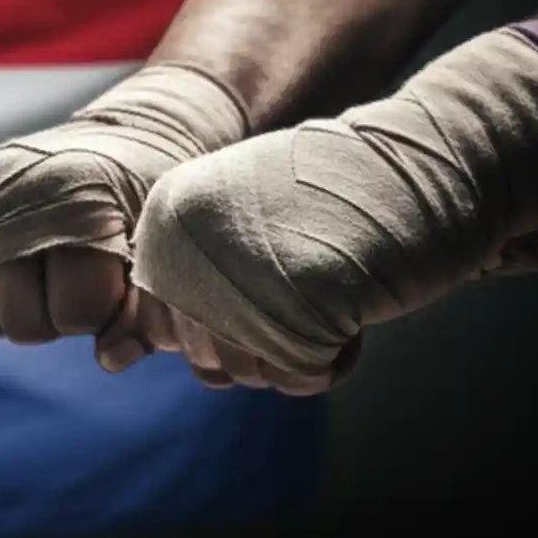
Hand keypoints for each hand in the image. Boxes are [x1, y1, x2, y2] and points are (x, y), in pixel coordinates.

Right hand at [0, 64, 248, 358]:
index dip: (94, 313)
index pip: (72, 309)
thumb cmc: (152, 196)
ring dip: (8, 311)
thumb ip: (141, 314)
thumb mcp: (159, 248)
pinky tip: (8, 276)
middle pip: (14, 317)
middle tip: (69, 293)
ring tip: (38, 285)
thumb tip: (107, 360)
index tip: (107, 289)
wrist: (130, 132)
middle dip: (48, 320)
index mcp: (82, 202)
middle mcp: (17, 195)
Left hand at [118, 26, 537, 391]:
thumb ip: (179, 282)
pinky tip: (357, 304)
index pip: (162, 325)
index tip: (270, 275)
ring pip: (246, 373)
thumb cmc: (333, 201)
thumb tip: (109, 359)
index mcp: (167, 215)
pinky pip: (300, 377)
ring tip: (332, 288)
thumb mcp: (237, 224)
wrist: (428, 160)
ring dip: (297, 350)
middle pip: (202, 355)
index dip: (223, 322)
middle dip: (263, 342)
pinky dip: (336, 358)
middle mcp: (186, 242)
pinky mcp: (297, 305)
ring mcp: (237, 272)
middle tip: (311, 287)